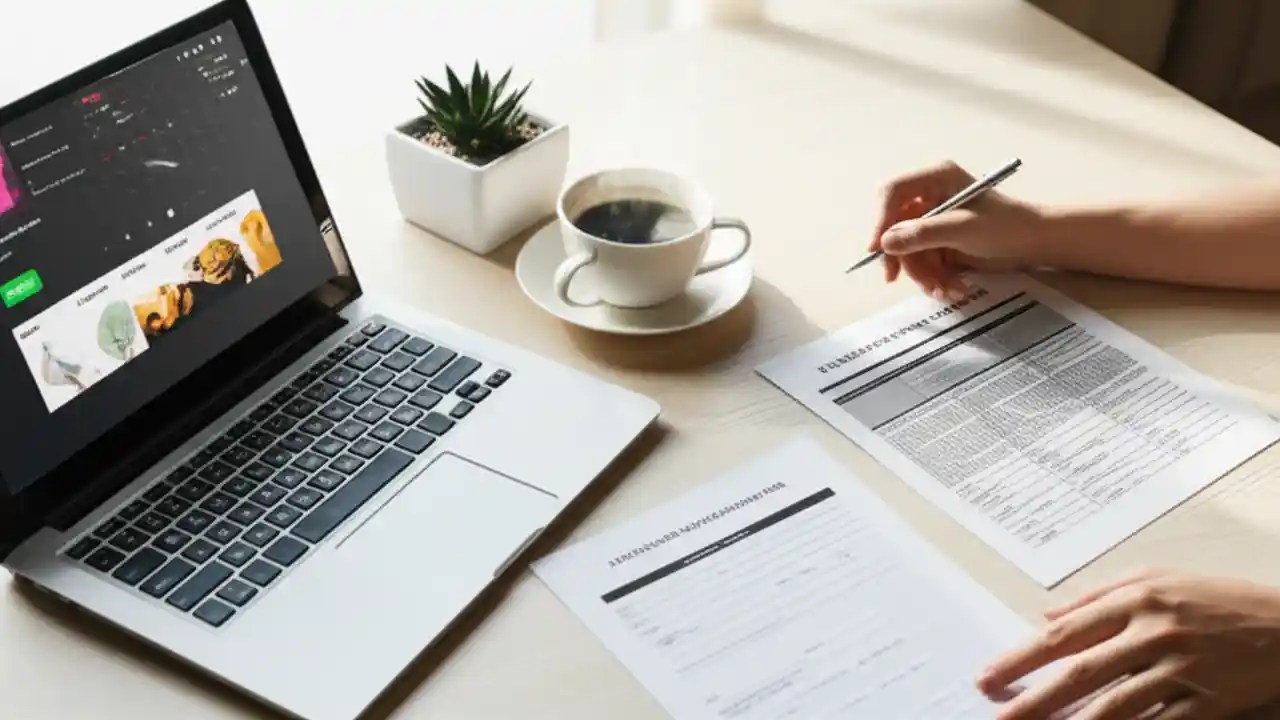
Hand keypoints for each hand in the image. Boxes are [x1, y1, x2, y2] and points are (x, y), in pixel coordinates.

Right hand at [869, 160, 1046, 300]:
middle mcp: (929, 198)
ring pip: (908, 251)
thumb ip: (923, 234)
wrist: (1035, 245)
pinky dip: (935, 280)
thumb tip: (885, 243)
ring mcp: (933, 222)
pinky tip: (955, 288)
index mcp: (934, 179)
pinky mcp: (939, 244)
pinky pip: (922, 264)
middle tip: (895, 279)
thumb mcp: (963, 229)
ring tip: (947, 290)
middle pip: (894, 227)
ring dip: (924, 275)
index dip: (880, 219)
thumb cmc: (1006, 226)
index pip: (892, 193)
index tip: (877, 249)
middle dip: (902, 256)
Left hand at [978, 568, 1279, 719]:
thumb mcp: (1156, 579)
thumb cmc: (1215, 599)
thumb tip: (1047, 614)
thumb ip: (1098, 596)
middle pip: (1080, 673)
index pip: (1064, 634)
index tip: (987, 677)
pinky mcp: (1209, 699)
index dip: (1021, 658)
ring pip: (1115, 704)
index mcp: (1134, 600)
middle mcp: (1152, 632)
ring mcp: (1181, 668)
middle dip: (1033, 699)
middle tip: (997, 716)